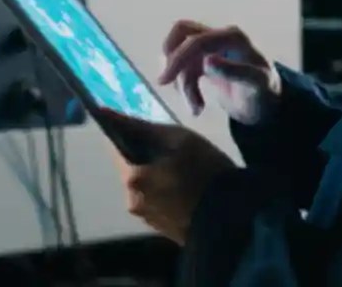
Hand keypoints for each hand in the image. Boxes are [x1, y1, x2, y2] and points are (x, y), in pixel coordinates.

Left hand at [99, 108, 236, 244]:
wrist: (233, 216)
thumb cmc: (206, 169)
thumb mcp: (179, 138)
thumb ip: (141, 127)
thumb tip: (108, 113)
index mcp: (131, 177)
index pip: (115, 147)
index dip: (125, 133)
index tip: (140, 126)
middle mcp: (131, 200)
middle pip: (129, 168)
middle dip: (142, 156)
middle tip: (169, 148)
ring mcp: (145, 217)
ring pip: (142, 186)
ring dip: (152, 175)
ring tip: (178, 169)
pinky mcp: (159, 229)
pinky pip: (154, 202)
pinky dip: (162, 192)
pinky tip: (182, 188)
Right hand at [158, 20, 281, 124]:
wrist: (268, 106)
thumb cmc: (266, 93)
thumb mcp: (256, 84)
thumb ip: (234, 71)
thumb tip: (207, 61)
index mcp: (233, 37)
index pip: (197, 39)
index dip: (178, 57)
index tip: (165, 80)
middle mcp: (220, 37)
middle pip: (182, 34)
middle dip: (172, 60)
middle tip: (164, 83)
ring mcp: (211, 48)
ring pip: (182, 57)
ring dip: (183, 84)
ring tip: (197, 109)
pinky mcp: (205, 62)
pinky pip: (185, 70)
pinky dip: (185, 88)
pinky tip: (198, 107)